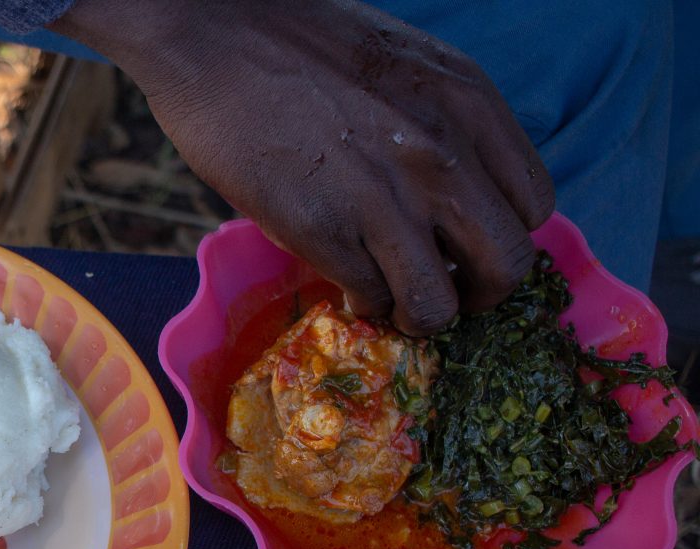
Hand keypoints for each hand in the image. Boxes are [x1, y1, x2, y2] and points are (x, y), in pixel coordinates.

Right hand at [53, 0, 555, 335]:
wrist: (216, 33)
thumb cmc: (301, 46)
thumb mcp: (408, 67)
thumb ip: (444, 125)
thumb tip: (453, 192)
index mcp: (470, 106)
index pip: (532, 208)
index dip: (499, 237)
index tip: (464, 243)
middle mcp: (442, 157)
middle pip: (506, 267)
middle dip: (476, 294)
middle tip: (442, 291)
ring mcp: (383, 199)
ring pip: (437, 304)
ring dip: (416, 314)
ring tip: (389, 300)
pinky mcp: (322, 230)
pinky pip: (367, 297)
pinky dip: (361, 303)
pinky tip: (343, 283)